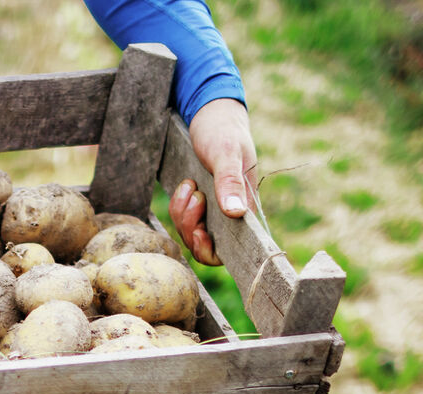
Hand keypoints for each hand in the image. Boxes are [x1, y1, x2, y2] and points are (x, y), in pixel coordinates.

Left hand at [168, 98, 256, 267]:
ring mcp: (212, 210)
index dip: (210, 251)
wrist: (210, 114)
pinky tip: (185, 184)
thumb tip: (236, 213)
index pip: (229, 250)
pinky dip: (177, 205)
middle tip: (195, 196)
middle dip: (191, 227)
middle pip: (203, 246)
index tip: (199, 233)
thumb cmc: (224, 131)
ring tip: (189, 185)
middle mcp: (229, 215)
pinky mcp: (197, 203)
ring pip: (189, 232)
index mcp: (245, 209)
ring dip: (182, 213)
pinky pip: (181, 217)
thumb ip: (230, 182)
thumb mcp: (226, 153)